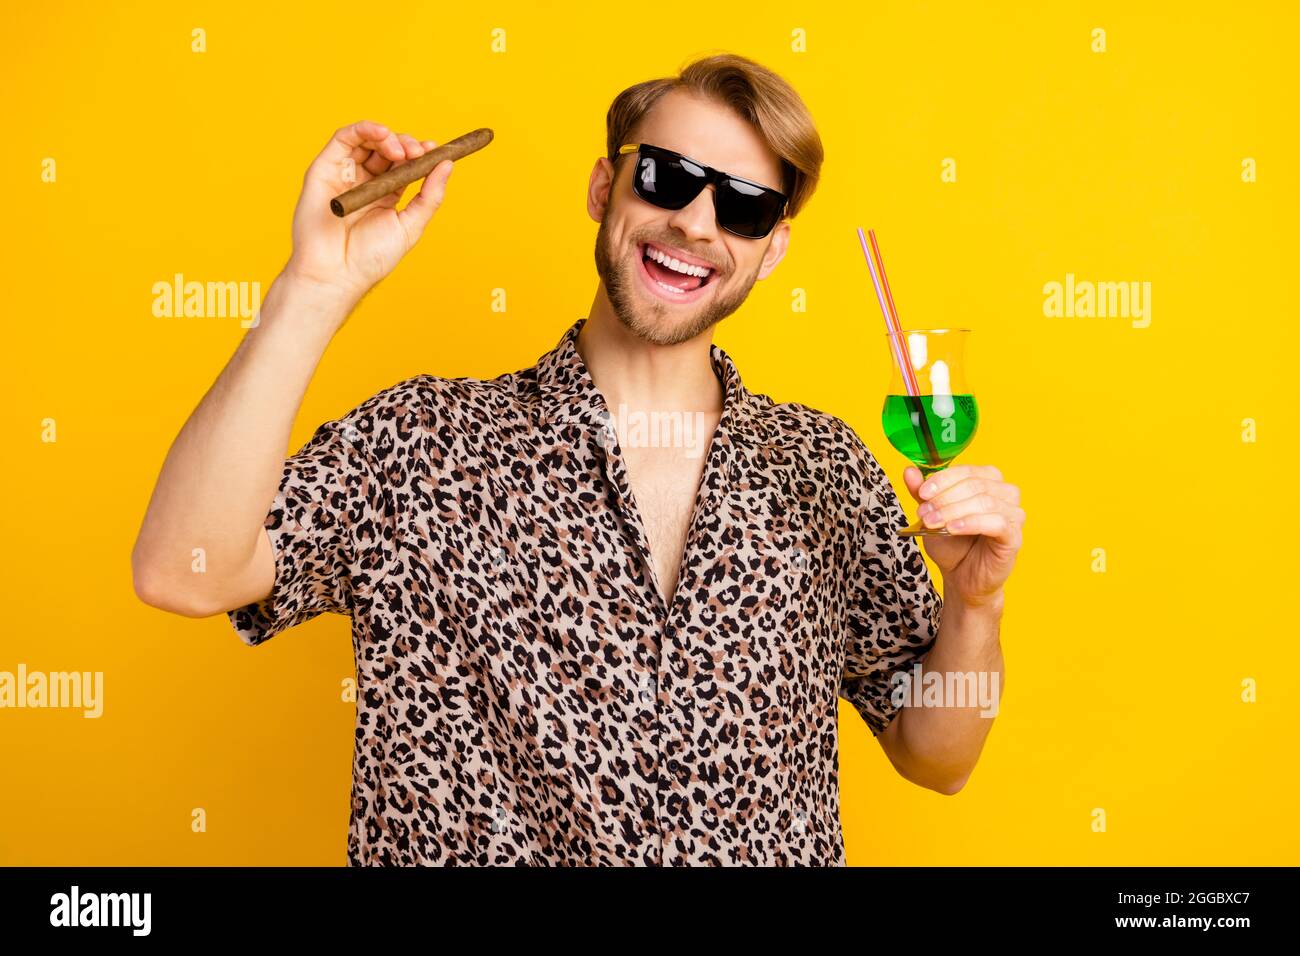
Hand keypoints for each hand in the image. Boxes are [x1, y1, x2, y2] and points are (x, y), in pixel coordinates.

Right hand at [284, 120, 454, 309]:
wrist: (337, 272)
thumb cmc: (370, 257)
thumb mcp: (410, 225)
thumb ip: (429, 196)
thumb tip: (447, 165)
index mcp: (386, 194)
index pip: (405, 164)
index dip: (421, 153)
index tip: (436, 151)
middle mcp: (365, 181)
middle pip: (389, 149)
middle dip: (407, 145)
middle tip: (419, 153)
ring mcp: (345, 173)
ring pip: (368, 139)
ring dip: (389, 136)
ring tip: (402, 151)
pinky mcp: (326, 167)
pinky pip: (344, 138)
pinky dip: (364, 129)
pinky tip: (382, 134)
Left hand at [902, 463, 1024, 609]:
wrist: (961, 577)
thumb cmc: (952, 544)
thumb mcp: (932, 515)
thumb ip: (921, 493)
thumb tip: (909, 470)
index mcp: (988, 480)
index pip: (967, 471)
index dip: (943, 479)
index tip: (922, 493)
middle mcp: (1006, 493)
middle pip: (976, 484)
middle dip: (945, 498)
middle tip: (924, 512)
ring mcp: (1013, 514)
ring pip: (985, 502)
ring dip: (954, 511)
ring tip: (933, 523)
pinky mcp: (1014, 536)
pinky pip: (997, 523)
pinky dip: (971, 523)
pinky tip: (953, 529)